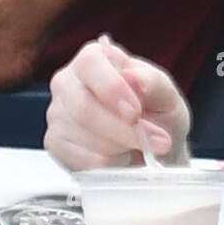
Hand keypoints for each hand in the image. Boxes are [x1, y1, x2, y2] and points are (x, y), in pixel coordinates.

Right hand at [44, 35, 191, 169]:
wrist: (152, 149)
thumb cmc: (158, 115)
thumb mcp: (167, 95)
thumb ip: (153, 83)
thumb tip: (131, 77)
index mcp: (93, 59)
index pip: (90, 64)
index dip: (112, 89)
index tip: (136, 113)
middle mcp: (67, 82)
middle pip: (83, 108)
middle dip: (125, 131)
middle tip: (158, 142)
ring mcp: (57, 113)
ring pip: (87, 139)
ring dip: (123, 149)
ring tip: (138, 147)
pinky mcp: (56, 144)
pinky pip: (84, 161)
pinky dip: (112, 165)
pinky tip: (121, 156)